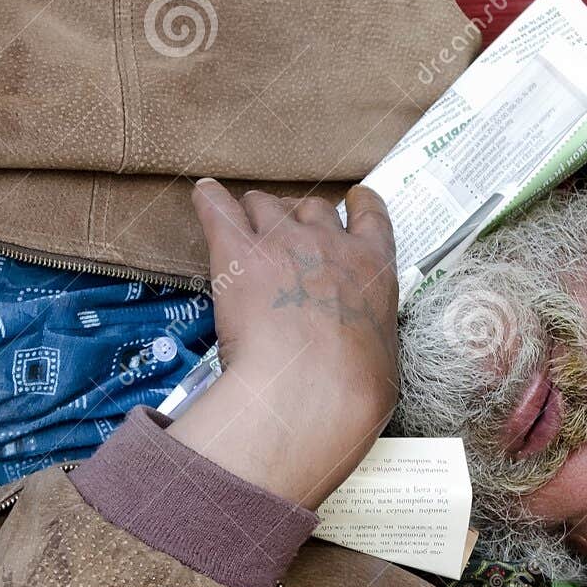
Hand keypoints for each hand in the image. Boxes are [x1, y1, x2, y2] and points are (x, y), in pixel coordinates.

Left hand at [168, 179, 399, 508]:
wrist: (312, 390)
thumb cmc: (353, 389)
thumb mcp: (381, 357)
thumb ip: (367, 335)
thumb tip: (358, 354)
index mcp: (373, 268)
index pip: (370, 213)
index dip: (355, 205)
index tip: (348, 204)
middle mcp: (329, 243)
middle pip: (311, 205)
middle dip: (298, 217)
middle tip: (283, 240)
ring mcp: (283, 242)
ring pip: (265, 203)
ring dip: (255, 213)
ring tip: (242, 227)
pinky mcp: (237, 252)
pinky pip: (218, 208)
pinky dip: (210, 200)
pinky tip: (205, 196)